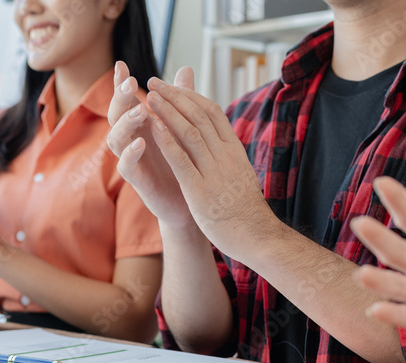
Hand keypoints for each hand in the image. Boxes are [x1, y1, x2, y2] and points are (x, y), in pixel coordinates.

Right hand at [107, 62, 196, 230]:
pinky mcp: (137, 180)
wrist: (189, 200)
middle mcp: (132, 139)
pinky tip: (141, 143)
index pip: (127, 100)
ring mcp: (132, 160)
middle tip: (130, 83)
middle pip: (116, 115)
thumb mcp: (183, 126)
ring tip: (141, 111)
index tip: (122, 65)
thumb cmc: (183, 161)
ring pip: (116, 139)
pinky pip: (126, 166)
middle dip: (120, 98)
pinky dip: (131, 154)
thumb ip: (181, 99)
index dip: (120, 83)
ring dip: (126, 124)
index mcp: (141, 124)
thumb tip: (185, 68)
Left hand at [141, 81, 274, 255]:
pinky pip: (182, 160)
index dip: (189, 96)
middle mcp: (225, 156)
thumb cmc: (246, 210)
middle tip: (153, 82)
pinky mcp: (200, 191)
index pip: (212, 113)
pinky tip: (153, 127)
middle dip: (174, 96)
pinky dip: (167, 141)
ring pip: (189, 132)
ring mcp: (214, 172)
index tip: (172, 85)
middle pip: (198, 116)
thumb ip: (227, 156)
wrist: (256, 237)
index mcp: (234, 150)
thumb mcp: (240, 175)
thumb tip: (219, 140)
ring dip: (167, 112)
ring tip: (149, 97)